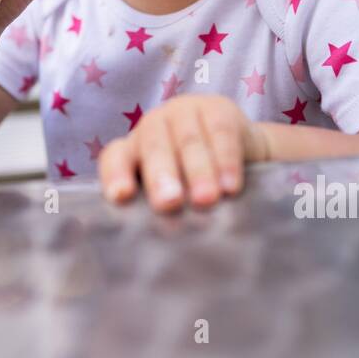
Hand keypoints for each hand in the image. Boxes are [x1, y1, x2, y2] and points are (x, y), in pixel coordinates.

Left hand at [98, 95, 267, 212]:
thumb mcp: (173, 195)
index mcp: (133, 148)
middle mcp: (154, 125)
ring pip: (188, 140)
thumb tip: (153, 248)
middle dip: (160, 175)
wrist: (243, 152)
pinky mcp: (217, 109)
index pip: (115, 157)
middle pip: (152, 146)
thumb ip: (159, 211)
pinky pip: (221, 133)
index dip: (116, 174)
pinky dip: (226, 160)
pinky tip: (231, 186)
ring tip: (206, 200)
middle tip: (169, 203)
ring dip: (198, 171)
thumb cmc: (195, 184)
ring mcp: (185, 112)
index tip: (121, 197)